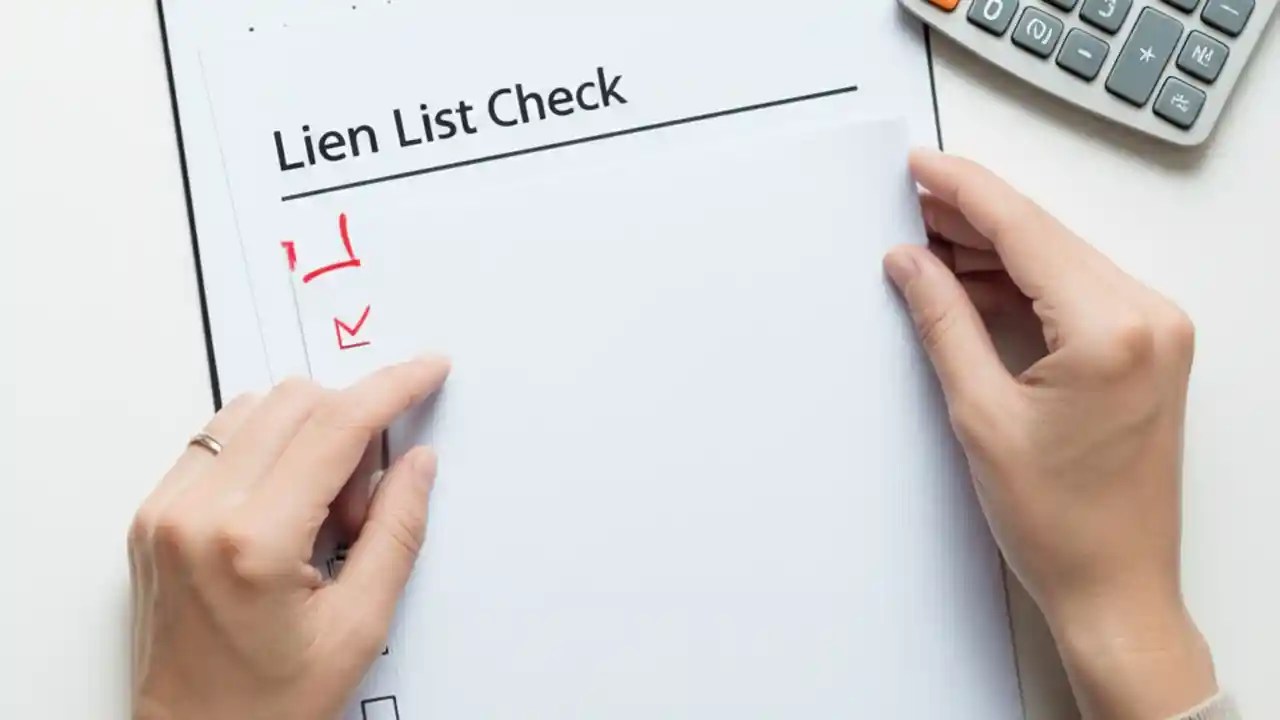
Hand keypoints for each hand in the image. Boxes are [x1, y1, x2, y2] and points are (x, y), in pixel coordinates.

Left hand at [128, 357, 449, 719]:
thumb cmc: (269, 706)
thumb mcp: (359, 627)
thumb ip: (396, 531)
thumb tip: (417, 462)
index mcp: (251, 542)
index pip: (335, 427)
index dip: (392, 389)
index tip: (427, 371)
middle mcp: (194, 514)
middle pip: (294, 401)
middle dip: (351, 428)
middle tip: (364, 503)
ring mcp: (164, 511)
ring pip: (255, 409)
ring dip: (306, 436)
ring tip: (320, 518)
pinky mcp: (152, 515)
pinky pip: (219, 439)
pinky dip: (266, 452)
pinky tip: (284, 511)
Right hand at [885, 151, 1214, 718]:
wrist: (1116, 588)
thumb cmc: (1063, 523)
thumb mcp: (981, 415)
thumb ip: (943, 321)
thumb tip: (910, 262)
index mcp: (1114, 328)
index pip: (1026, 231)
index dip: (964, 191)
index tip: (921, 167)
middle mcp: (1148, 317)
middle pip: (1044, 237)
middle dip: (972, 218)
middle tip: (908, 204)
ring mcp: (1154, 333)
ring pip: (1058, 262)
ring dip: (994, 251)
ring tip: (926, 243)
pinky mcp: (1146, 351)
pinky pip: (1074, 294)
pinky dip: (1022, 284)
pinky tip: (971, 281)